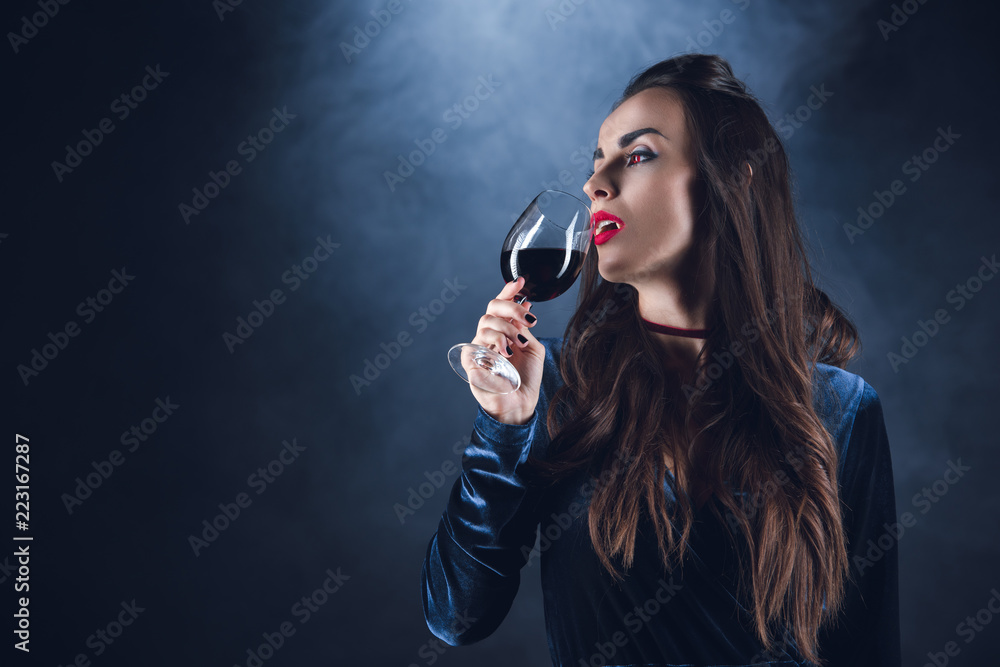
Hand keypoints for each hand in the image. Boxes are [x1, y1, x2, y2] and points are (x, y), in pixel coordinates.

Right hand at [468, 277, 544, 424]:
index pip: (502, 305)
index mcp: (504, 330)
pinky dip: (495, 344)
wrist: (520, 403)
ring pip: (487, 322)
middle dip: (511, 308)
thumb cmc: (526, 379)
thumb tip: (524, 306)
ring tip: (517, 344)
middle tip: (528, 319)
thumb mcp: (532, 347)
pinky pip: (478, 342)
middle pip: (492, 307)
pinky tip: (506, 353)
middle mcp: (490, 335)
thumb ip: (525, 327)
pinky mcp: (470, 360)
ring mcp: (479, 346)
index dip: (509, 292)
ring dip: (506, 329)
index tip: (520, 281)